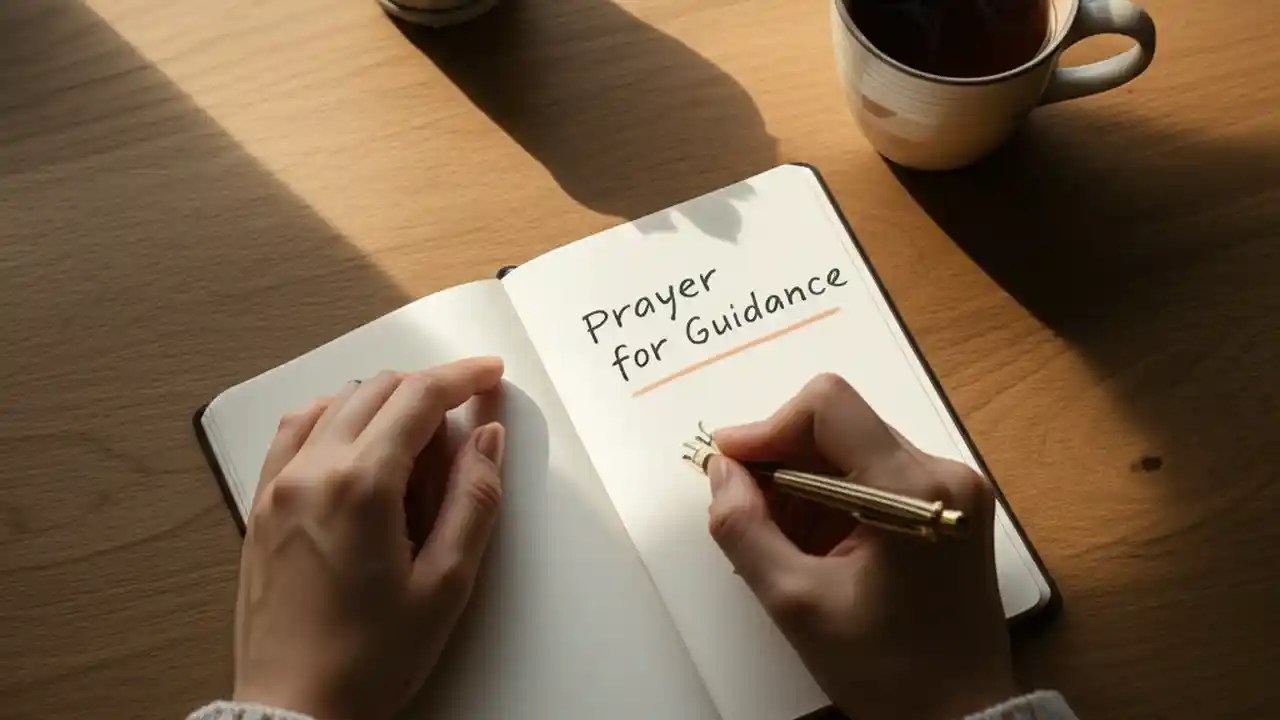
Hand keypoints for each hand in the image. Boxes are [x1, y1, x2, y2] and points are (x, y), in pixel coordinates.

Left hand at [233, 357, 505, 719]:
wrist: (294, 709)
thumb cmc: (367, 660)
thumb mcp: (445, 585)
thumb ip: (474, 500)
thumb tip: (486, 439)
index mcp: (360, 486)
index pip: (418, 398)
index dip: (462, 377)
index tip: (489, 374)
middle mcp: (311, 472)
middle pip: (376, 389)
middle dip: (427, 388)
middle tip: (465, 414)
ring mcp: (278, 485)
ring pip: (335, 402)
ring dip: (382, 400)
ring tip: (417, 436)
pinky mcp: (262, 505)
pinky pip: (296, 431)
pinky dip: (334, 418)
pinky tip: (358, 444)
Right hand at [706, 374, 1015, 719]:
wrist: (959, 716)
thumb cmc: (887, 670)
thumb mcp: (796, 603)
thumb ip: (744, 529)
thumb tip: (722, 472)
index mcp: (912, 490)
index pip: (827, 406)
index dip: (767, 428)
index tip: (731, 467)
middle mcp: (943, 473)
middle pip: (840, 425)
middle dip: (782, 461)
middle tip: (747, 510)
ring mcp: (953, 488)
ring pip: (854, 447)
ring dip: (805, 481)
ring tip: (784, 540)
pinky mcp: (950, 506)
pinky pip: (876, 473)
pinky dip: (834, 496)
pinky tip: (817, 544)